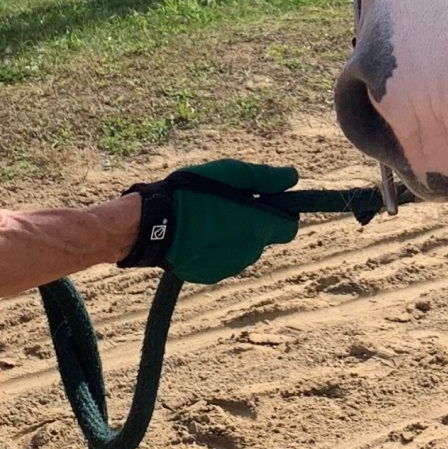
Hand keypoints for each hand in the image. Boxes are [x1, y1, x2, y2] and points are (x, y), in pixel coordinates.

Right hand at [117, 160, 300, 283]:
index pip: (290, 228)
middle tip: (226, 204)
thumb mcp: (232, 173)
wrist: (154, 224)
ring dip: (232, 236)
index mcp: (260, 226)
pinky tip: (195, 235)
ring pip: (241, 249)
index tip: (263, 202)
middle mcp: (250, 251)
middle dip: (252, 223)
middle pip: (262, 237)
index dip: (280, 214)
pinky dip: (214, 249)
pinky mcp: (210, 275)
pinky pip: (221, 260)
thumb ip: (266, 177)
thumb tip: (293, 177)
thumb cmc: (194, 193)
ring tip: (206, 218)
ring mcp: (230, 266)